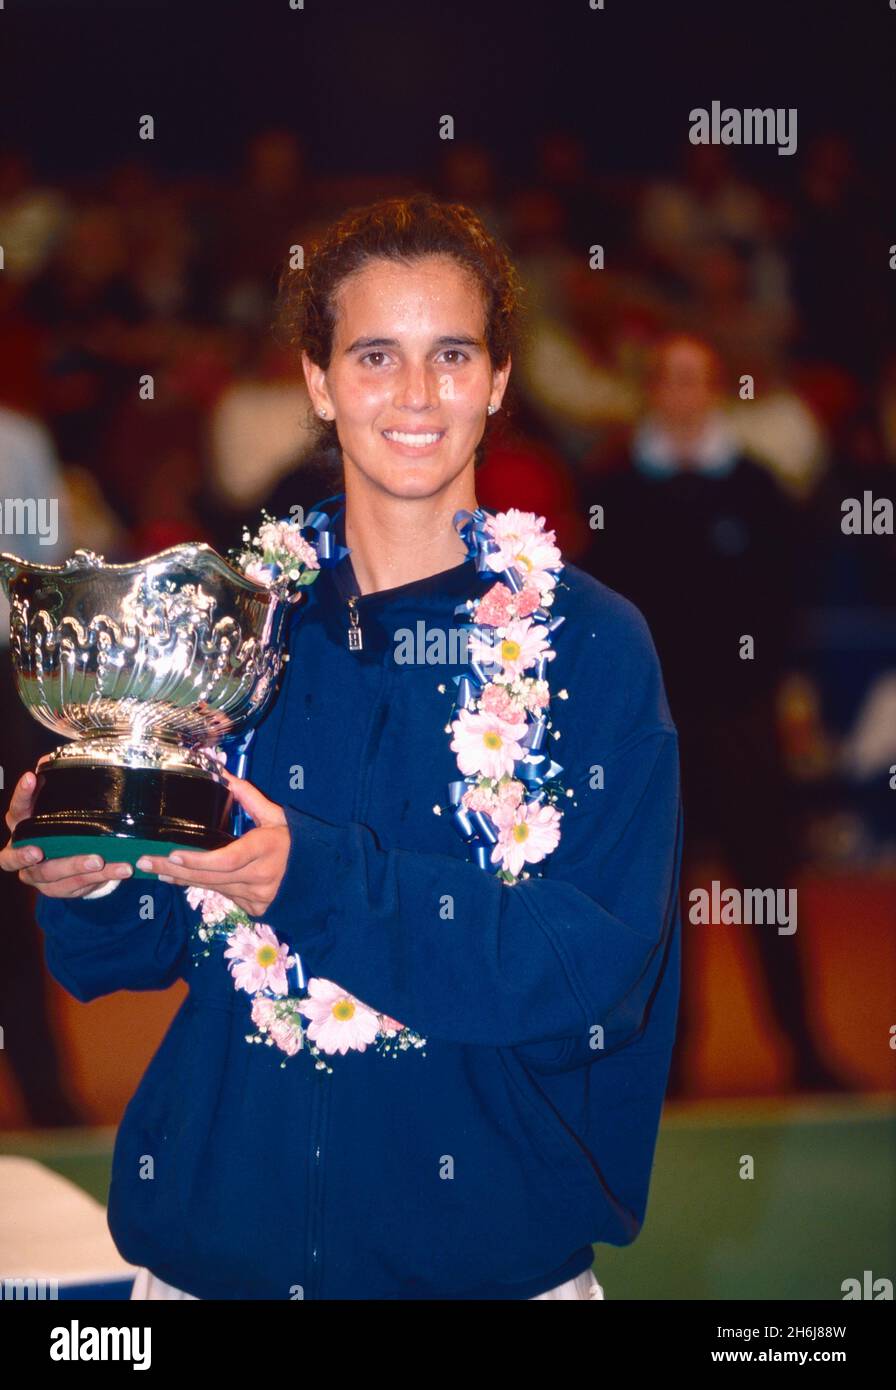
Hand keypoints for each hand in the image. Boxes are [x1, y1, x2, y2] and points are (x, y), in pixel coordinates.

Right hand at [0, 770, 133, 896]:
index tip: (31, 778)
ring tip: (100, 859)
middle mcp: (23, 851)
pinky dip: (100, 877)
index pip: (16, 809)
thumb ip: (57, 785)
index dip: (22, 795)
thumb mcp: (58, 807)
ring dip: (76, 867)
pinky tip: (118, 869)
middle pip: (19, 854)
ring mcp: (37, 875)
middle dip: (28, 854)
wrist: (66, 861)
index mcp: (22, 826)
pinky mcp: (58, 889)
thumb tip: (55, 757)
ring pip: (51, 875)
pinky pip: (77, 885)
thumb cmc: (60, 826)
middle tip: (40, 851)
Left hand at [135, 769, 289, 918]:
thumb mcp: (276, 816)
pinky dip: (203, 885)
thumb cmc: (296, 841)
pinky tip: (181, 878)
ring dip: (183, 879)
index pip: (227, 859)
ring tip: (156, 870)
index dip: (198, 860)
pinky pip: (224, 895)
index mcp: (266, 849)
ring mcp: (258, 896)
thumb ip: (248, 796)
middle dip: (175, 870)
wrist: (319, 876)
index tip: (173, 855)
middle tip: (146, 862)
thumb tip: (222, 772)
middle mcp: (261, 877)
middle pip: (211, 877)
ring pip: (213, 887)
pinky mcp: (255, 908)